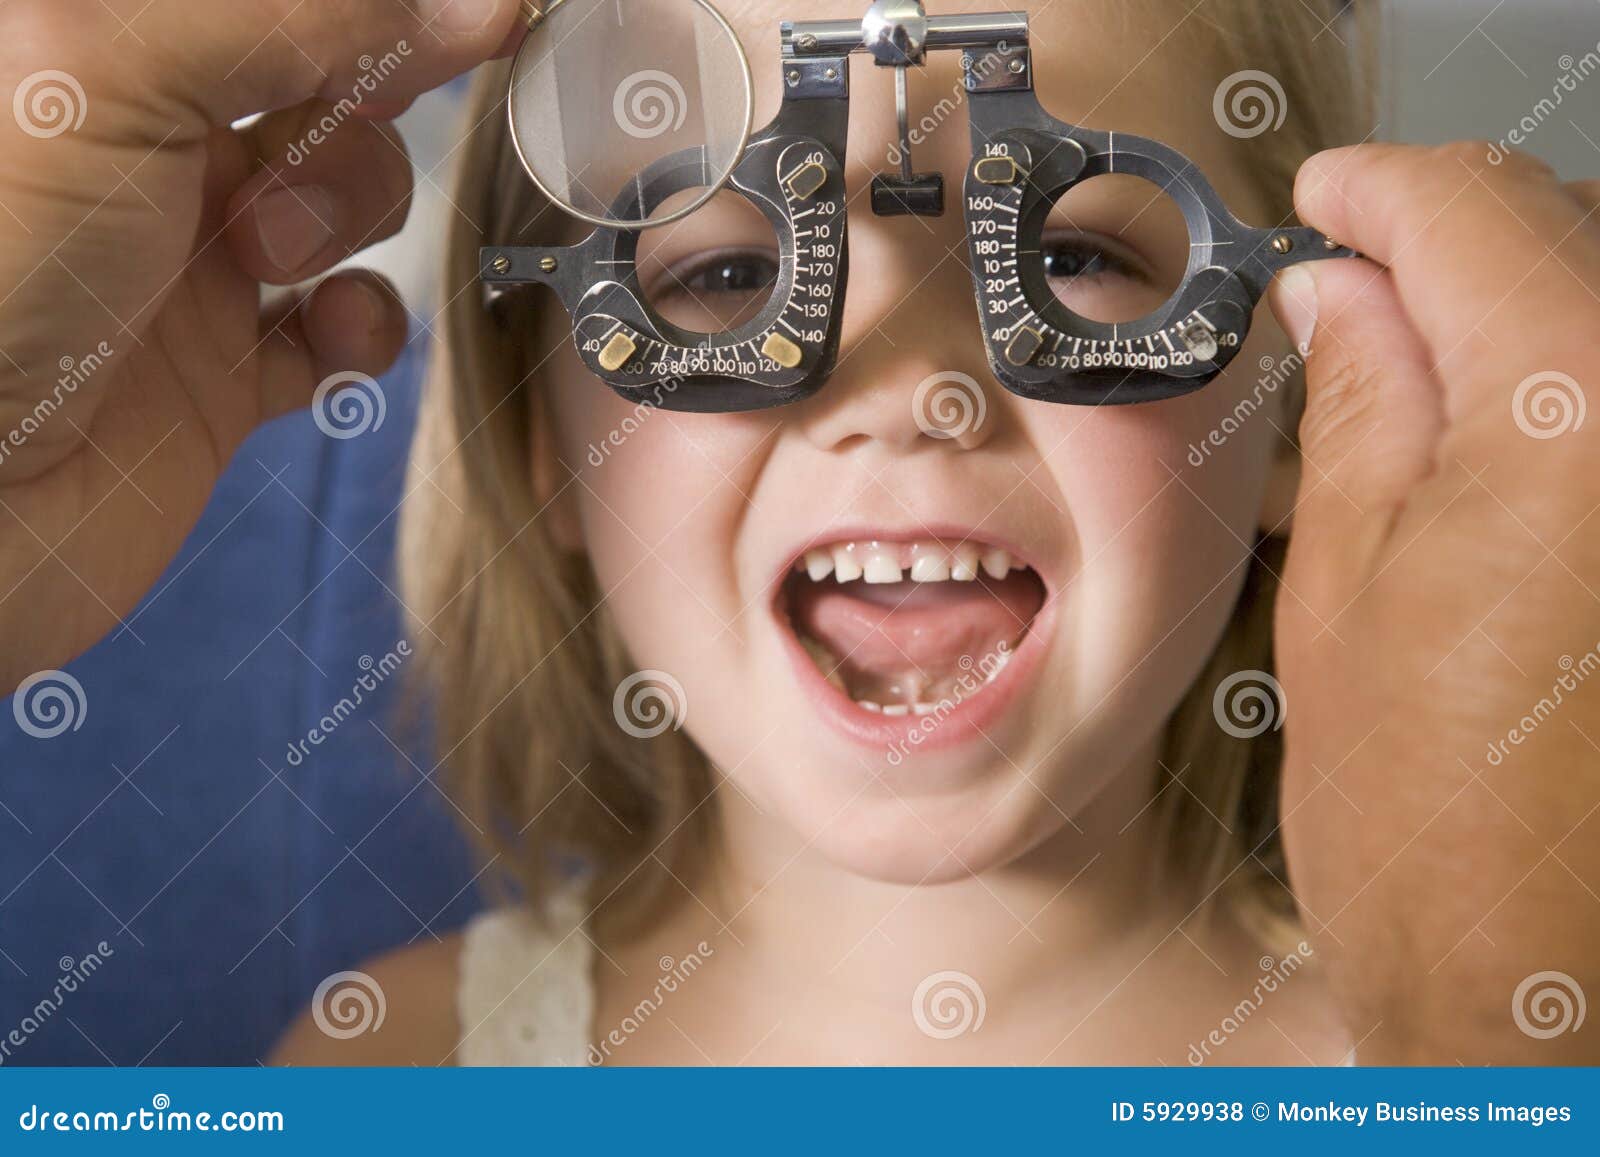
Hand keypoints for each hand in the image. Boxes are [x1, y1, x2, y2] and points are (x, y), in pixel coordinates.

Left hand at [0, 0, 522, 687]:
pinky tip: (325, 337)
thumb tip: (455, 4)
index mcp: (104, 55)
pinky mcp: (224, 373)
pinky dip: (361, 330)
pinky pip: (340, 332)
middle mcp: (152, 149)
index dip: (381, 13)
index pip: (281, 9)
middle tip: (315, 148)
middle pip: (327, 91)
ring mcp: (191, 263)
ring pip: (346, 206)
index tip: (488, 16)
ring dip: (350, 221)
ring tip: (275, 260)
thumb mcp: (114, 83)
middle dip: (354, 117)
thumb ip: (289, 22)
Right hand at [1269, 142, 1599, 1062]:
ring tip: (1424, 363)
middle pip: (1573, 232)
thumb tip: (1341, 294)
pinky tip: (1516, 432)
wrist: (1558, 1006)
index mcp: (1580, 412)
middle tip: (1352, 282)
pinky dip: (1582, 383)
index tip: (1327, 200)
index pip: (1472, 213)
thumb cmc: (1433, 838)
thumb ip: (1359, 405)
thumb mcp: (1344, 592)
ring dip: (1527, 303)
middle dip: (1451, 240)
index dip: (1377, 193)